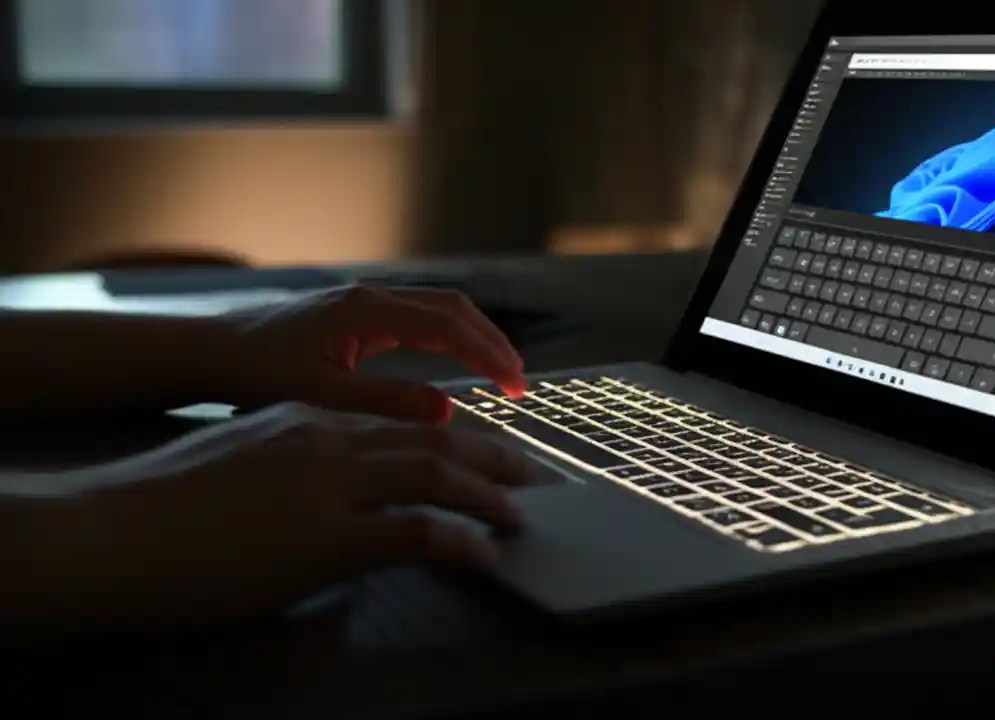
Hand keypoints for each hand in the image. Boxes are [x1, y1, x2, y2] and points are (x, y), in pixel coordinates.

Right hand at [9, 403, 531, 629]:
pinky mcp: (322, 535)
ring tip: (518, 515)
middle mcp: (324, 438)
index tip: (486, 450)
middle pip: (432, 437)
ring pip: (433, 473)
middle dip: (491, 455)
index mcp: (306, 419)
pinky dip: (458, 541)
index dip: (455, 436)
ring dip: (487, 493)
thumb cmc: (165, 506)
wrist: (111, 529)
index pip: (401, 420)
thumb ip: (298, 466)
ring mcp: (325, 482)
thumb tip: (341, 491)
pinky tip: (482, 555)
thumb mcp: (245, 464)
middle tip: (529, 476)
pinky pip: (414, 532)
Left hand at [221, 285, 526, 421]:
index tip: (515, 386)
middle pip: (453, 307)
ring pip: (437, 308)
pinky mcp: (354, 313)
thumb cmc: (256, 376)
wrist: (211, 353)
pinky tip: (453, 360)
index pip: (448, 326)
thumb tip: (444, 409)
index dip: (488, 355)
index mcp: (366, 311)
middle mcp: (370, 297)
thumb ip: (385, 402)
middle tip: (518, 380)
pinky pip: (417, 316)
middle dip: (491, 341)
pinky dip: (448, 335)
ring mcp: (362, 302)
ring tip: (498, 370)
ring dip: (473, 335)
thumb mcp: (322, 397)